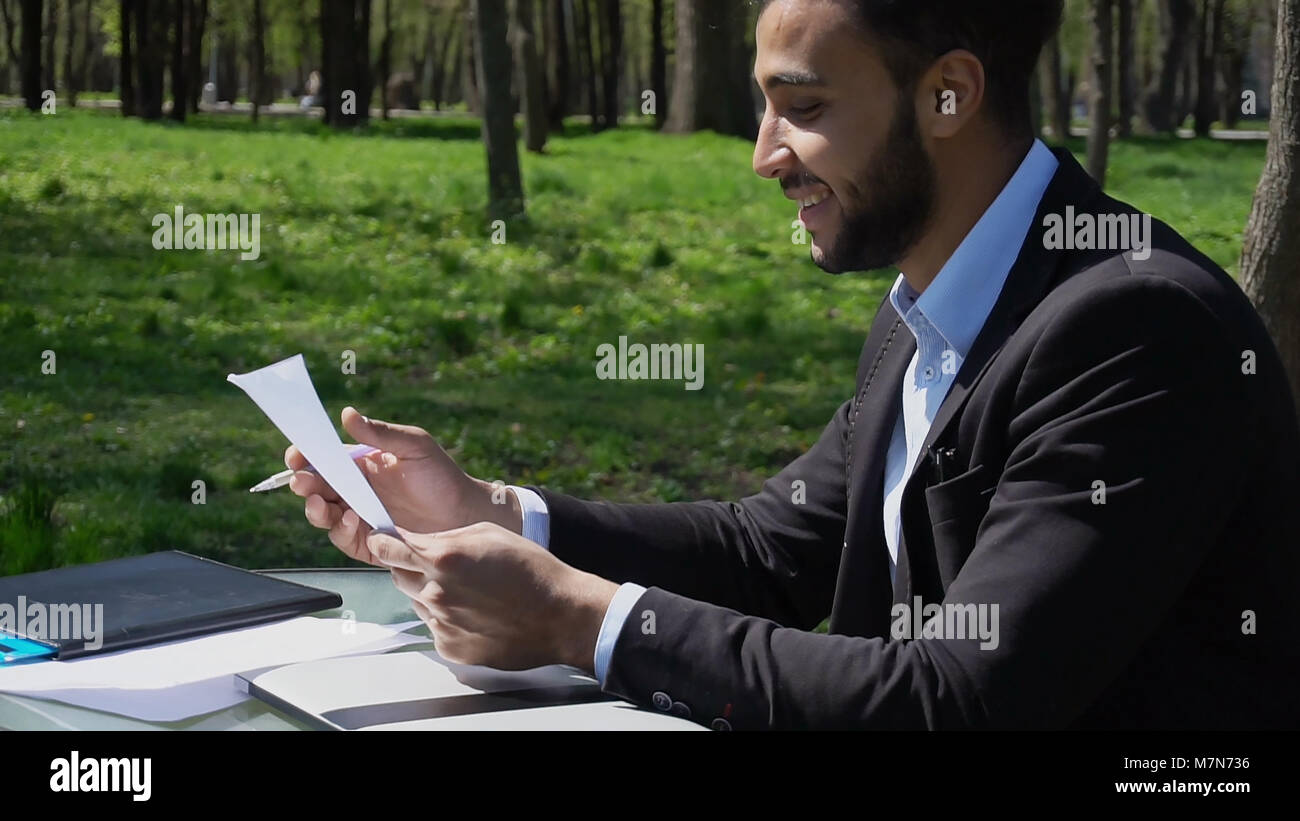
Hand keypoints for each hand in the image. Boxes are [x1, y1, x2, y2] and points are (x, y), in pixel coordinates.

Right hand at [286, 407, 519, 565]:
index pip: (324, 460)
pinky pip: (345, 539)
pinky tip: (348, 520)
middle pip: (317, 489)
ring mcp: (361, 518)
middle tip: (302, 482)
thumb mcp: (414, 446)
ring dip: (315, 510)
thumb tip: (347, 414)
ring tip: (319, 503)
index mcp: (361, 465)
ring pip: (325, 516)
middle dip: (304, 485)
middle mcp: (356, 492)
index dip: (306, 457)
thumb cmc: (442, 476)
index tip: (296, 455)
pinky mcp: (371, 543)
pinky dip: (340, 531)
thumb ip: (380, 434)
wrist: (466, 514)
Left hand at [366, 522, 618, 672]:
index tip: (386, 541)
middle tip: (443, 567)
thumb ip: (447, 536)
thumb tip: (420, 542)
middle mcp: (435, 592)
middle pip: (397, 575)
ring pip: (416, 603)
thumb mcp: (489, 533)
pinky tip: (477, 613)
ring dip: (431, 594)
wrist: (561, 615)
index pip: (386, 548)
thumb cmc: (532, 570)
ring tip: (470, 592)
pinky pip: (435, 628)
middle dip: (410, 567)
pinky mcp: (450, 648)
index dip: (383, 542)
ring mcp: (441, 623)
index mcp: (443, 557)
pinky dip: (448, 620)